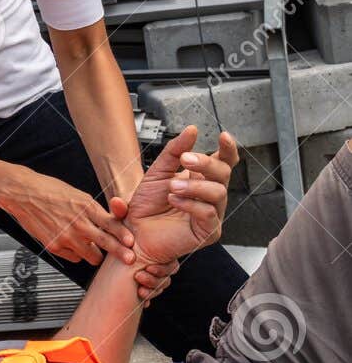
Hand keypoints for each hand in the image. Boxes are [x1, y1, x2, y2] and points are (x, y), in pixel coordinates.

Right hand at [1, 168, 137, 267]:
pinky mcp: (54, 246)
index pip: (112, 225)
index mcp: (86, 206)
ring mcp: (66, 236)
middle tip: (129, 259)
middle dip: (120, 253)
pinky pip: (74, 258)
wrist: (23, 193)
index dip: (123, 235)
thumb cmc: (48, 190)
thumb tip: (108, 222)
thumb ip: (93, 210)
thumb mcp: (77, 195)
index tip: (131, 242)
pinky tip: (73, 245)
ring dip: (95, 254)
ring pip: (91, 256)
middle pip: (106, 244)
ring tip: (94, 249)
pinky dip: (76, 254)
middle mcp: (78, 223)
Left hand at [111, 125, 238, 272]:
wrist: (134, 233)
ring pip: (219, 192)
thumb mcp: (157, 171)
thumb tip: (192, 130)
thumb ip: (174, 151)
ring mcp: (212, 214)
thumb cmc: (146, 205)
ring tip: (172, 186)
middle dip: (206, 163)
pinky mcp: (208, 232)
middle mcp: (210, 195)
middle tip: (185, 159)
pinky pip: (209, 213)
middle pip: (223, 173)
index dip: (228, 149)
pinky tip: (174, 200)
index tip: (223, 136)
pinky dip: (192, 204)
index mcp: (202, 179)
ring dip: (195, 186)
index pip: (224, 162)